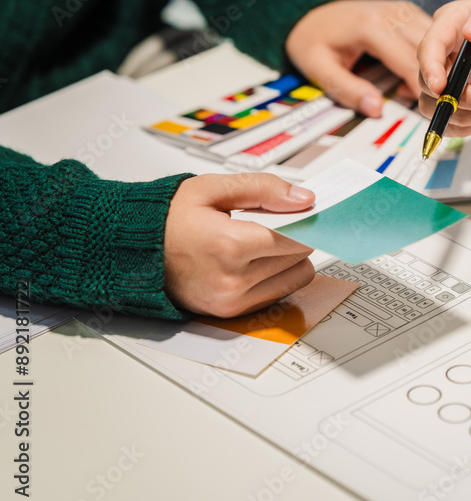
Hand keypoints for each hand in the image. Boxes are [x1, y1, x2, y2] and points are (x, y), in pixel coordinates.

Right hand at [164, 174, 316, 317]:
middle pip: (299, 259)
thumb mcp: (213, 188)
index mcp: (229, 245)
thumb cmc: (168, 218)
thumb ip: (264, 189)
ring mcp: (231, 300)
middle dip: (296, 238)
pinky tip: (253, 261)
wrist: (135, 249)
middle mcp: (232, 280)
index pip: (296, 240)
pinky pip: (277, 294)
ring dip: (288, 260)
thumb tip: (303, 199)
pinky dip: (275, 277)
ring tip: (262, 243)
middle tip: (275, 224)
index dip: (304, 223)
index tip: (303, 214)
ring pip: (295, 279)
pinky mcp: (230, 312)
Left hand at [286, 0, 431, 117]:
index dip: (422, 90)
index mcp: (372, 27)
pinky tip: (425, 73)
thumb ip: (347, 90)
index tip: (426, 110)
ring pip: (438, 41)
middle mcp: (393, 13)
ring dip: (439, 67)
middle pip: (430, 52)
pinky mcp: (408, 12)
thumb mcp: (318, 68)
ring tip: (429, 90)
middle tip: (430, 104)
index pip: (410, 63)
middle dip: (435, 80)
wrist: (312, 6)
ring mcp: (403, 10)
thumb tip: (375, 109)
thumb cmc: (314, 35)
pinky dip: (435, 56)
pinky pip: (433, 35)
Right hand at [417, 0, 470, 135]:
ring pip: (433, 105)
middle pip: (428, 81)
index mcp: (453, 23)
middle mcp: (445, 51)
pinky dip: (465, 127)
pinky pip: (448, 121)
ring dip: (462, 116)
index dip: (430, 67)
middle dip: (457, 98)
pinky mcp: (459, 100)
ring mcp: (450, 78)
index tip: (441, 87)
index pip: (430, 46)